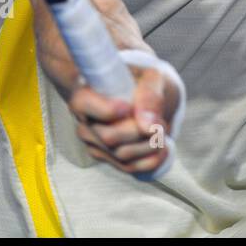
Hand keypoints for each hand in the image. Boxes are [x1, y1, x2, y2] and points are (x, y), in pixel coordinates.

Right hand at [58, 61, 180, 175]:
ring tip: (162, 129)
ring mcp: (96, 145)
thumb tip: (147, 125)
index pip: (82, 103)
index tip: (128, 108)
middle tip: (159, 121)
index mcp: (86, 93)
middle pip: (108, 137)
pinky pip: (131, 167)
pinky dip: (153, 158)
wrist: (150, 99)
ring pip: (122, 155)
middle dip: (140, 131)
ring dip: (150, 144)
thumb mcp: (152, 78)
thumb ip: (150, 95)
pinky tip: (163, 146)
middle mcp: (85, 122)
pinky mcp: (110, 160)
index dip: (106, 110)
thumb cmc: (145, 84)